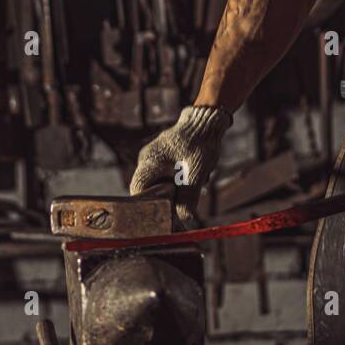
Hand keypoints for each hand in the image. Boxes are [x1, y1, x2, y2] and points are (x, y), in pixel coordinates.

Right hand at [130, 105, 232, 227]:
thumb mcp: (196, 173)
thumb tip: (185, 223)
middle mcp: (146, 160)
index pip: (137, 192)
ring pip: (159, 185)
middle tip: (185, 202)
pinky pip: (166, 177)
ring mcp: (153, 158)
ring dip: (176, 190)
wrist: (207, 121)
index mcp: (149, 162)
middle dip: (167, 199)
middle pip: (149, 190)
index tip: (164, 216)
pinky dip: (179, 181)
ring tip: (195, 178)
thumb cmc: (201, 144)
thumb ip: (188, 198)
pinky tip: (193, 173)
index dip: (148, 207)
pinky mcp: (163, 158)